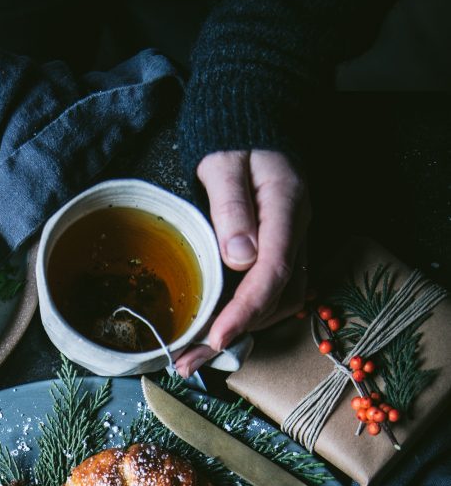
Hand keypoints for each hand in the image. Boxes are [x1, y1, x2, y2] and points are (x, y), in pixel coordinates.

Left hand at [175, 149, 309, 377]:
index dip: (245, 310)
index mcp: (286, 207)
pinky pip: (270, 295)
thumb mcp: (225, 162)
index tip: (217, 338)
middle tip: (189, 360)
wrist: (252, 126)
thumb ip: (231, 205)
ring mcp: (291, 244)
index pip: (273, 271)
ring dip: (240, 332)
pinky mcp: (279, 253)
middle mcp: (295, 232)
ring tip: (194, 355)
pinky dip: (244, 319)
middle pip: (277, 297)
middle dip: (235, 333)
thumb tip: (240, 256)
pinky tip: (213, 334)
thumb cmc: (234, 139)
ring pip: (278, 303)